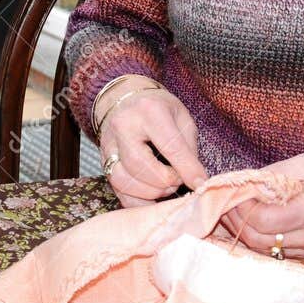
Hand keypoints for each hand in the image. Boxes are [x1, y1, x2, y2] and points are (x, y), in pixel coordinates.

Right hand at [95, 78, 206, 207]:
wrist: (127, 100)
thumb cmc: (160, 110)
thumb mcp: (181, 119)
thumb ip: (188, 149)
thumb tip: (196, 181)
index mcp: (149, 110)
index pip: (170, 147)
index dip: (187, 170)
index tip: (200, 184)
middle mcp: (123, 126)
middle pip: (141, 167)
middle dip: (166, 182)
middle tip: (178, 180)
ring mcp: (108, 144)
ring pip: (125, 181)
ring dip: (151, 193)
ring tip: (166, 186)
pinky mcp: (102, 160)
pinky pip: (117, 190)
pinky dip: (137, 202)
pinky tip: (152, 200)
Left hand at [218, 144, 303, 259]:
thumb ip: (274, 175)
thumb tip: (243, 183)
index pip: (264, 222)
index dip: (241, 209)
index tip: (231, 194)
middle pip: (261, 241)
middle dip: (237, 223)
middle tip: (225, 204)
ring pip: (268, 251)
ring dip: (247, 233)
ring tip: (236, 212)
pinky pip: (280, 254)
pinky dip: (262, 240)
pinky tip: (254, 223)